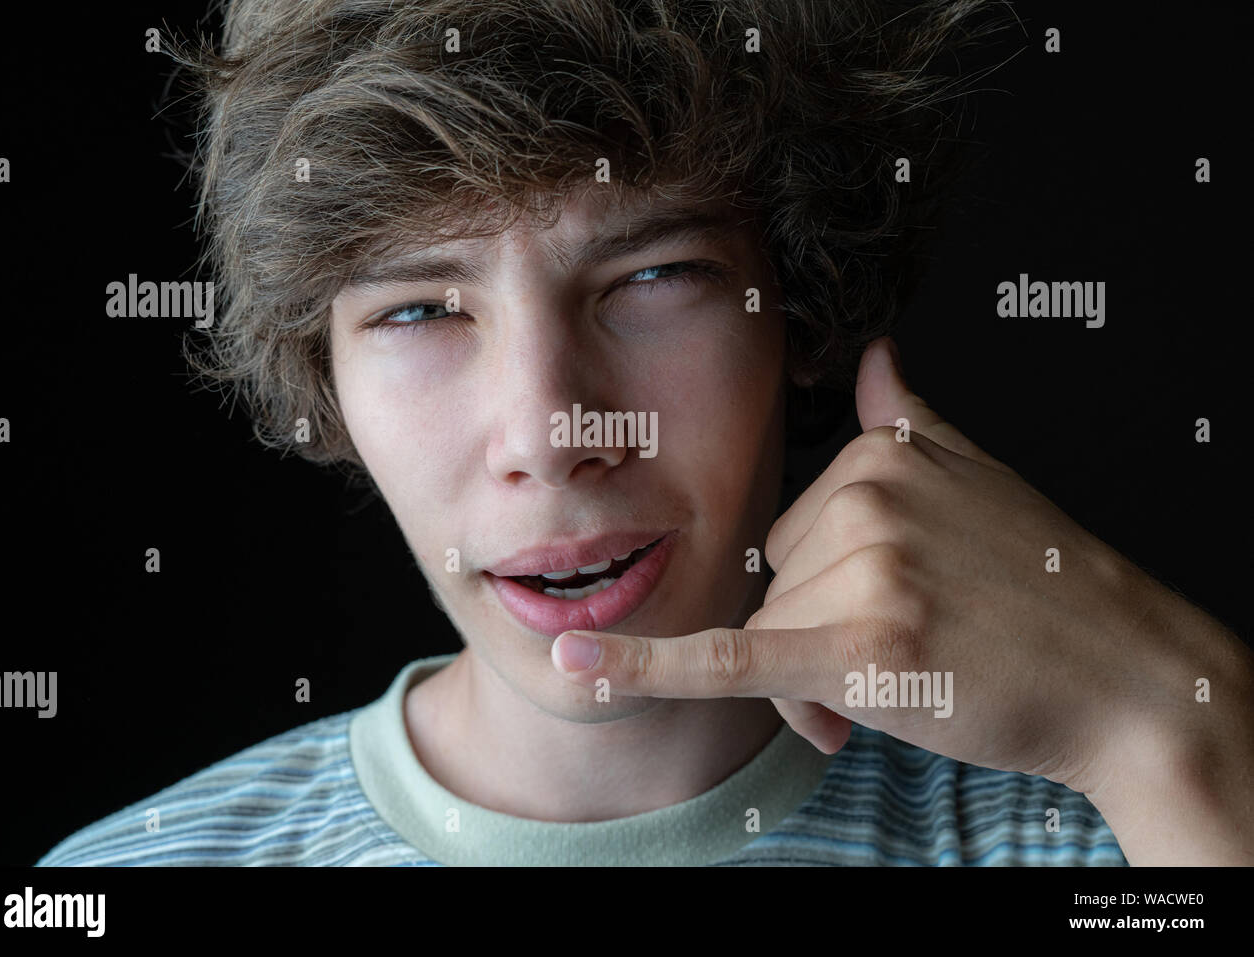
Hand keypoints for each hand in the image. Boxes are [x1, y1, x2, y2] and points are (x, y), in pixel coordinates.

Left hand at [551, 336, 1253, 862]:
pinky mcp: (864, 646)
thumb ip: (909, 415)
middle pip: (776, 584)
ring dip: (820, 684)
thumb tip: (877, 349)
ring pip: (771, 642)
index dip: (826, 591)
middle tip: (907, 661)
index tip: (896, 614)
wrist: (1131, 676)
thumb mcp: (977, 474)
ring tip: (915, 681)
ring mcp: (868, 569)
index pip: (793, 532)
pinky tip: (581, 666)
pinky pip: (730, 657)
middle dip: (817, 640)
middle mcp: (868, 495)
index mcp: (881, 451)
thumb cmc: (1045, 587)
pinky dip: (649, 668)